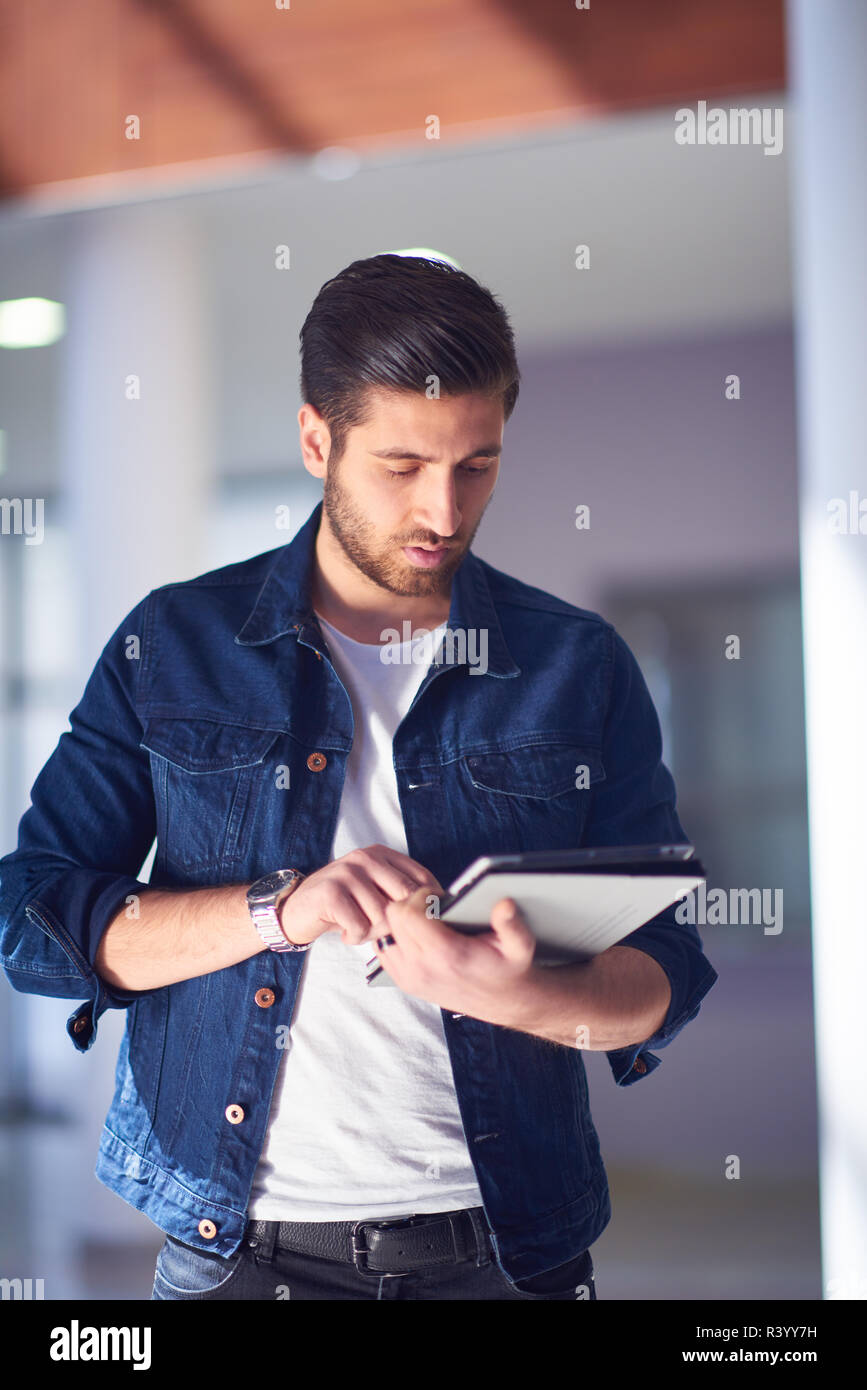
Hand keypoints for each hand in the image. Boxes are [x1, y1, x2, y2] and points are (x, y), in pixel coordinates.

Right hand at [278, 844, 441, 947]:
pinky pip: (360, 926)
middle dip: (399, 923)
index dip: (427, 905)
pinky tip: (345, 931)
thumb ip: (399, 894)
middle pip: (405, 898)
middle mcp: (366, 858)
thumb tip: (435, 912)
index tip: (422, 924)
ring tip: (358, 928)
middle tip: (383, 931)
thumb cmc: (344, 905)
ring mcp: (347, 872)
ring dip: (373, 933)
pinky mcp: (331, 892)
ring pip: (382, 916)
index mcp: (382, 854)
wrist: (298, 910)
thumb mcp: (374, 892)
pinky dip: (355, 937)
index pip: (421, 877)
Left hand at [371, 890, 537, 1023]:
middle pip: (392, 918)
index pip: (407, 913)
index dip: (421, 896)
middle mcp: (421, 968)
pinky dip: (397, 937)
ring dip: (401, 921)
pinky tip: (419, 934)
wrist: (502, 1001)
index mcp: (445, 955)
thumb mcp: (518, 945)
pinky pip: (385, 949)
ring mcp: (410, 978)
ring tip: (425, 919)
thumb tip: (505, 904)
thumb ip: (511, 923)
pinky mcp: (405, 982)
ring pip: (385, 933)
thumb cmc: (508, 968)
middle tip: (433, 905)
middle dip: (410, 904)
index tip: (439, 896)